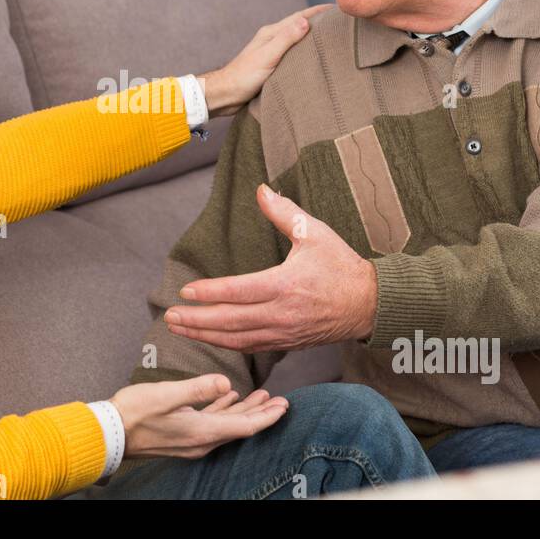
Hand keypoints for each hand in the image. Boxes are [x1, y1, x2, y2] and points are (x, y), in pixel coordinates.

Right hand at [110, 374, 288, 458]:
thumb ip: (199, 388)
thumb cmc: (135, 412)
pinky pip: (211, 422)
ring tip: (262, 396)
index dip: (267, 416)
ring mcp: (191, 439)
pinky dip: (224, 410)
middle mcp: (201, 440)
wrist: (109, 433)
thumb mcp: (167, 395)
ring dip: (245, 410)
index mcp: (202, 432)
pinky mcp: (182, 434)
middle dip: (262, 413)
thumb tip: (228, 382)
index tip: (285, 405)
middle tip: (282, 400)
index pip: (245, 426)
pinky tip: (228, 398)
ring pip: (227, 424)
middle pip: (240, 427)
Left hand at [164, 183, 378, 351]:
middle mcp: (281, 313)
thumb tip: (261, 190)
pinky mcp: (287, 343)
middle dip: (197, 321)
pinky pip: (250, 347)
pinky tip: (209, 339)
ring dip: (205, 336)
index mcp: (286, 285)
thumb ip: (283, 212)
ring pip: (236, 339)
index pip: (238, 291)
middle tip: (169, 316)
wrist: (370, 304)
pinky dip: (226, 345)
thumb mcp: (314, 233)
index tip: (185, 291)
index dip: (210, 293)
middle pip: (230, 321)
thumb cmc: (341, 266)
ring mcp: (284, 332)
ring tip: (179, 328)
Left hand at [197, 4, 332, 117]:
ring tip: (330, 37)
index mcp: (271, 33)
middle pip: (299, 26)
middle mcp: (272, 39)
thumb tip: (305, 21)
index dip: (318, 11)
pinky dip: (304, 51)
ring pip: (296, 40)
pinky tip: (311, 58)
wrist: (226, 94)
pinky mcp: (272, 65)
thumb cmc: (244, 76)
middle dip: (318, 22)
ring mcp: (271, 52)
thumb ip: (286, 39)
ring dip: (312, 37)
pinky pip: (293, 54)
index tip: (336, 7)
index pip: (299, 17)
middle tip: (339, 21)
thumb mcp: (268, 56)